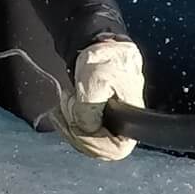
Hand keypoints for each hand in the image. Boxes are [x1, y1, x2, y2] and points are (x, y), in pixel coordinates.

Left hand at [63, 37, 142, 159]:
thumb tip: (86, 129)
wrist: (99, 44)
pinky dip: (68, 123)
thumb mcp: (95, 82)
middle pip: (98, 149)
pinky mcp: (98, 118)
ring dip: (70, 125)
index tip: (77, 126)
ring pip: (87, 141)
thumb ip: (89, 112)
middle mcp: (123, 125)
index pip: (116, 149)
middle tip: (66, 107)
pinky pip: (82, 133)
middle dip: (77, 131)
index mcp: (131, 118)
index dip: (94, 142)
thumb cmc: (104, 59)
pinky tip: (62, 108)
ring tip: (65, 101)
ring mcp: (110, 123)